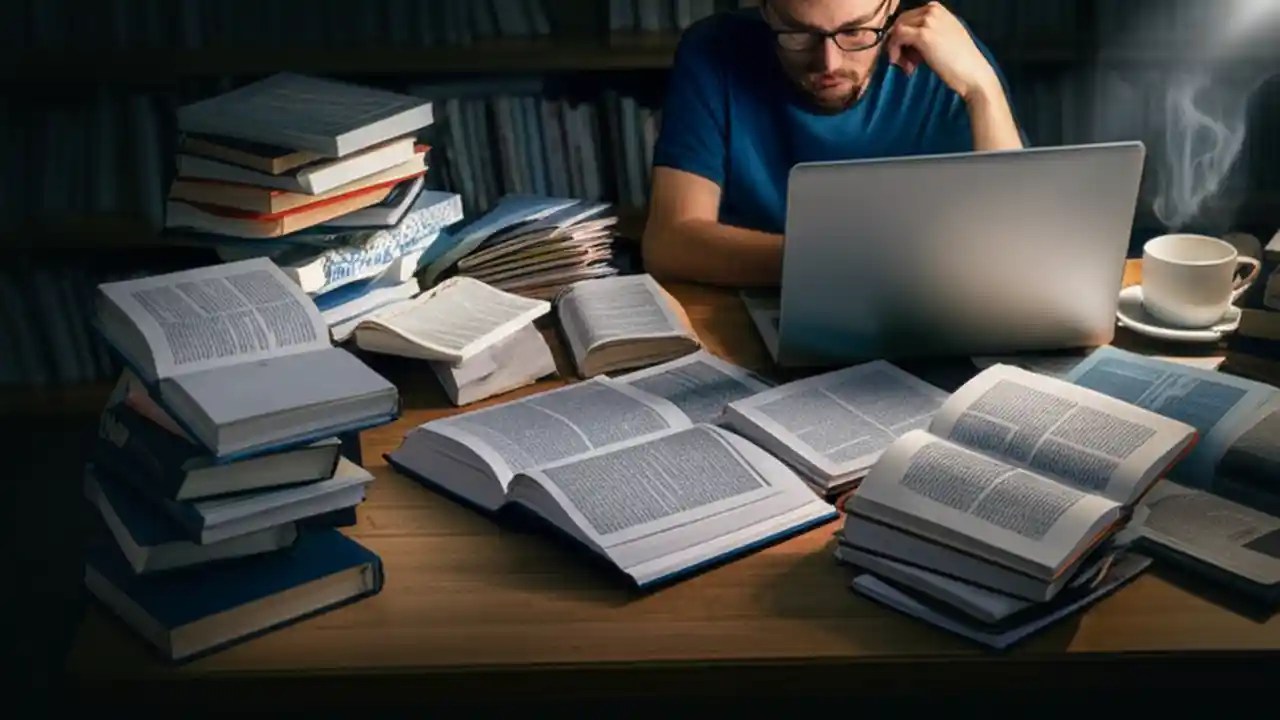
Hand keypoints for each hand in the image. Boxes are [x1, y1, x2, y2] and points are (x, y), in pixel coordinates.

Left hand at [885, 2, 1001, 103]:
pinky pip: (897, 38)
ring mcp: (928, 20)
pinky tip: (907, 67)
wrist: (973, 73)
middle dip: (898, 43)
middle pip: (901, 22)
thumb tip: (904, 42)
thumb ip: (926, 33)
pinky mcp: (923, 35)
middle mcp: (933, 10)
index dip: (903, 36)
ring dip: (897, 49)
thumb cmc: (960, 61)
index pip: (909, 17)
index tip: (907, 54)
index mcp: (938, 9)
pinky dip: (895, 52)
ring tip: (908, 67)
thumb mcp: (943, 37)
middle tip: (905, 63)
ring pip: (897, 29)